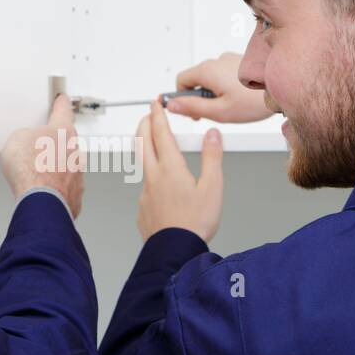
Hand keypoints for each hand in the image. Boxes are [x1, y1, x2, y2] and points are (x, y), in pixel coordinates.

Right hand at [0, 94, 83, 217]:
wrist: (40, 201)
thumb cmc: (32, 172)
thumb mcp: (16, 140)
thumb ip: (25, 136)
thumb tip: (24, 141)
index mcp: (62, 131)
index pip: (63, 110)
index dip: (61, 103)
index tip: (62, 99)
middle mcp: (75, 150)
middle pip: (65, 140)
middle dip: (52, 143)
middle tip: (35, 149)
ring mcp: (77, 173)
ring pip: (66, 164)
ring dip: (53, 167)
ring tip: (34, 174)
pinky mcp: (75, 193)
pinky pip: (64, 185)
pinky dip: (54, 187)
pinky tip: (41, 189)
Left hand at [136, 99, 222, 241]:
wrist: (174, 251)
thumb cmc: (194, 223)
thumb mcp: (212, 187)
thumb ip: (212, 157)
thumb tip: (212, 135)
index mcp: (170, 168)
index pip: (161, 133)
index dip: (158, 114)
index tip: (156, 103)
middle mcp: (153, 177)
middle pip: (143, 142)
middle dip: (145, 124)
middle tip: (149, 115)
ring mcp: (145, 193)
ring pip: (142, 162)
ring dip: (145, 147)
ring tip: (152, 142)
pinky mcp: (143, 207)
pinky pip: (144, 184)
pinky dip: (150, 174)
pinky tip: (158, 181)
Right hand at [164, 51, 272, 122]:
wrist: (282, 89)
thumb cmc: (254, 101)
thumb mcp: (219, 111)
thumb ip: (192, 107)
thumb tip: (172, 105)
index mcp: (208, 70)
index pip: (180, 80)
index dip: (182, 98)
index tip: (190, 111)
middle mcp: (217, 61)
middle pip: (196, 79)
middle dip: (200, 97)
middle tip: (214, 113)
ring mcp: (229, 60)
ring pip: (211, 78)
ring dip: (214, 93)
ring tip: (230, 106)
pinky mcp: (240, 63)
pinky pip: (224, 75)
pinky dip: (226, 87)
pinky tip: (239, 98)